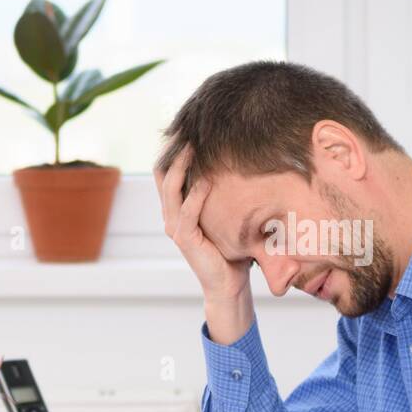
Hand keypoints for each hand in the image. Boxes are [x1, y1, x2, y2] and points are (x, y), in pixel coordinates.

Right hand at [154, 146, 254, 342]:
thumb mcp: (228, 215)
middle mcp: (172, 215)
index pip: (166, 171)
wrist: (229, 285)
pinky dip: (196, 195)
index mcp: (178, 208)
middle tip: (188, 129)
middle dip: (175, 151)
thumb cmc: (233, 248)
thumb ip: (227, 193)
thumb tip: (248, 162)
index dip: (173, 149)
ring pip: (171, 189)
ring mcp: (175, 228)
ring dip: (182, 167)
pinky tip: (207, 180)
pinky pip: (187, 213)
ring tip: (194, 147)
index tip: (187, 127)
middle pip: (163, 174)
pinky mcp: (185, 240)